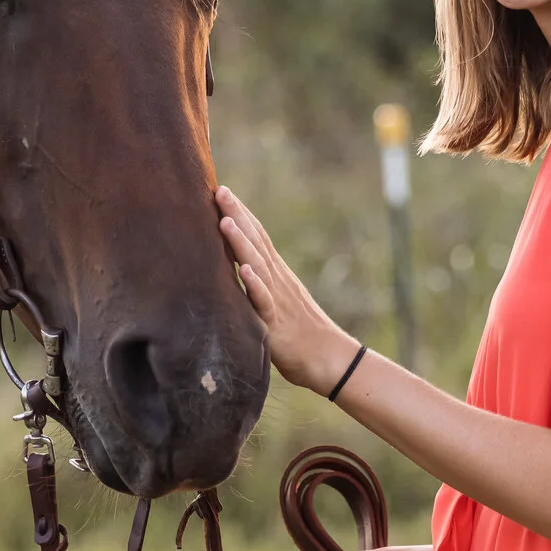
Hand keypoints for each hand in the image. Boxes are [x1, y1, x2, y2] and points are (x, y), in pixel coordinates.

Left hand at [215, 185, 360, 392]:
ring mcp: (277, 299)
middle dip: (237, 215)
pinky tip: (243, 270)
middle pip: (256, 242)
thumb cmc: (300, 335)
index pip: (258, 237)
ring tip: (225, 221)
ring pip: (258, 265)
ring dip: (241, 242)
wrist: (330, 359)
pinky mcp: (276, 323)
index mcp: (276, 275)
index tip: (222, 191)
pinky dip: (254, 284)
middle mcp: (277, 280)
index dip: (241, 214)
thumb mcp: (276, 303)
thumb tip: (239, 271)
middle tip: (220, 190)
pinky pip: (264, 301)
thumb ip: (259, 286)